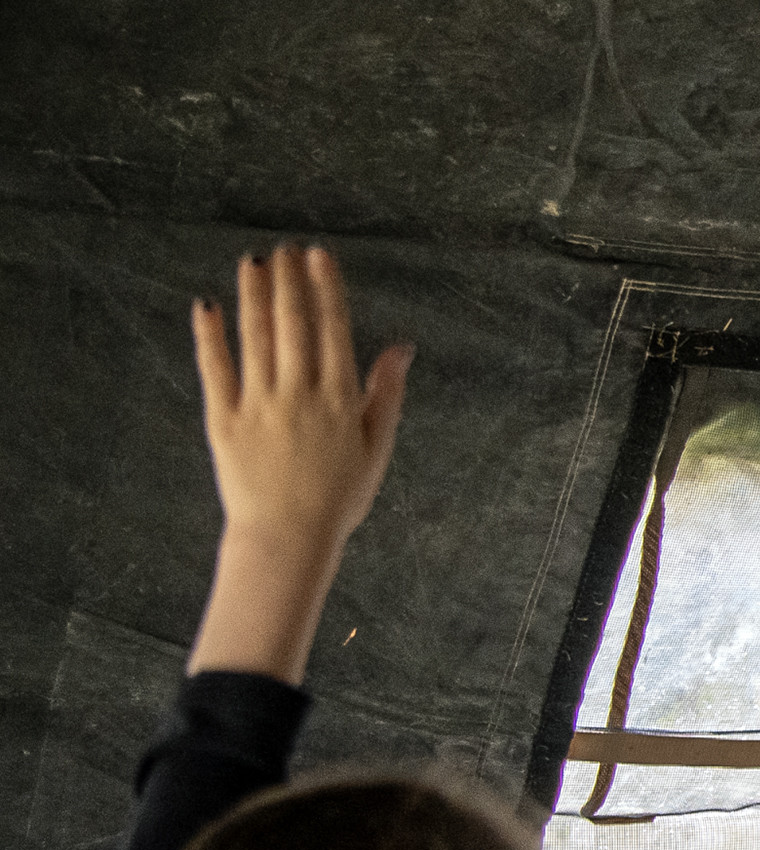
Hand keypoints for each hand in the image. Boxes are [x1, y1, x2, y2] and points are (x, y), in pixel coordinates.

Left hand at [194, 245, 411, 550]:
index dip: (325, 288)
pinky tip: (207, 307)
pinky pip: (215, 369)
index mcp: (340, 399)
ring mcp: (259, 404)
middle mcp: (299, 393)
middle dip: (289, 281)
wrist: (288, 539)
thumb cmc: (339, 498)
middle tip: (283, 249)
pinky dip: (209, 336)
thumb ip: (387, 393)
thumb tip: (400, 349)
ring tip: (252, 263)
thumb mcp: (377, 448)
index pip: (332, 329)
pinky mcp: (224, 419)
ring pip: (256, 337)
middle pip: (293, 324)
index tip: (318, 256)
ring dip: (253, 295)